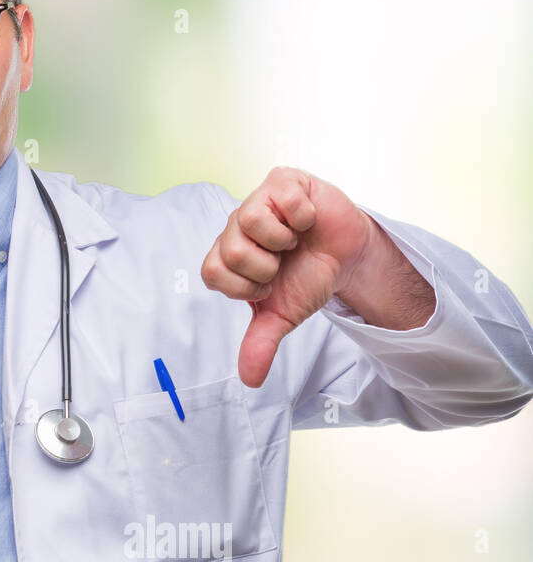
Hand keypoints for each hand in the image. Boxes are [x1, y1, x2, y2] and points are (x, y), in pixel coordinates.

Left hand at [201, 167, 374, 387]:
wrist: (348, 255)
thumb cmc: (308, 276)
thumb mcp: (283, 314)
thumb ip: (262, 343)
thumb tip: (250, 380)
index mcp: (227, 256)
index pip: (212, 273)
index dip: (245, 286)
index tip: (268, 284)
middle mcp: (235, 227)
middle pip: (230, 250)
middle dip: (266, 267)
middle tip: (283, 262)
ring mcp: (258, 200)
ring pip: (248, 220)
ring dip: (281, 240)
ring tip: (294, 241)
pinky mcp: (284, 181)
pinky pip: (282, 195)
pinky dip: (301, 215)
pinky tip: (307, 220)